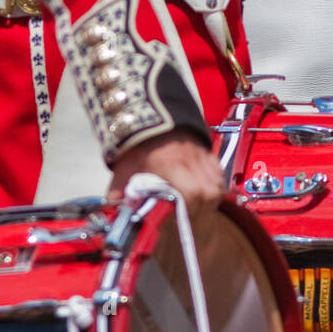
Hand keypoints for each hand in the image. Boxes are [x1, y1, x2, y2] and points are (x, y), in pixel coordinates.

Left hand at [107, 127, 224, 216]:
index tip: (178, 214)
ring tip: (196, 203)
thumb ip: (119, 192)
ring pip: (218, 186)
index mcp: (171, 166)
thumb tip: (112, 213)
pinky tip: (203, 189)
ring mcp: (202, 157)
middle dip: (201, 207)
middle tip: (187, 210)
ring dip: (209, 198)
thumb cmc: (138, 145)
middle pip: (210, 193)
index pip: (192, 193)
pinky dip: (215, 185)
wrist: (151, 117)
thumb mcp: (125, 168)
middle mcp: (191, 162)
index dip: (188, 209)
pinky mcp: (208, 153)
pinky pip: (220, 175)